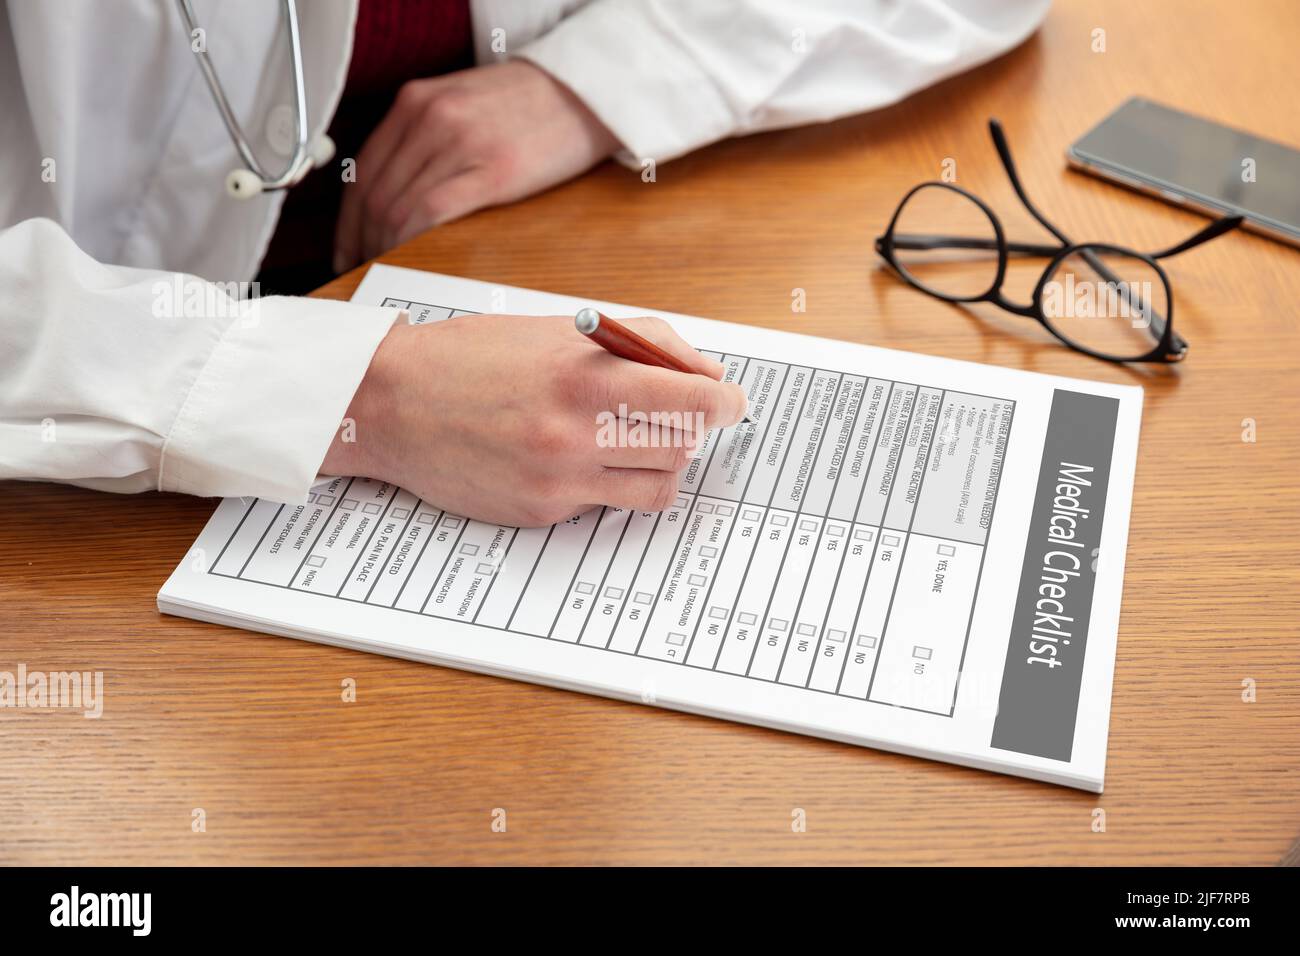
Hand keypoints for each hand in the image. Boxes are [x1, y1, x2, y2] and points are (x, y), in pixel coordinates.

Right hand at [321, 315, 747, 526]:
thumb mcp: (561, 330)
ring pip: (655, 487)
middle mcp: (575, 435)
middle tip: (669, 414)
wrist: (390, 403)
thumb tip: (706, 374)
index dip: (725, 403)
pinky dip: (607, 482)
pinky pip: (606, 505)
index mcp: (584, 378)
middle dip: (687, 430)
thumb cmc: (474, 358)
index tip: (730, 402)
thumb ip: (641, 344)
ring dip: (657, 462)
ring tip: (628, 438)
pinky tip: (575, 457)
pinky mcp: (541, 512)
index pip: (692, 402)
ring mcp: (558, 480)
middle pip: (682, 447)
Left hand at [333, 60, 619, 271]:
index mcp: (417, 101)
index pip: (361, 171)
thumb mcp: (462, 105)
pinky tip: (409, 260)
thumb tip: (396, 193)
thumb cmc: (531, 106)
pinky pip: (431, 213)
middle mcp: (430, 117)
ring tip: (386, 273)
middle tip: (362, 270)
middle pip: (374, 194)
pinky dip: (409, 242)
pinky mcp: (491, 171)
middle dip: (360, 241)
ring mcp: (459, 143)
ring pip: (397, 207)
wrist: (585, 93)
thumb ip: (425, 138)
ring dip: (383, 249)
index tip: (348, 247)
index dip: (347, 219)